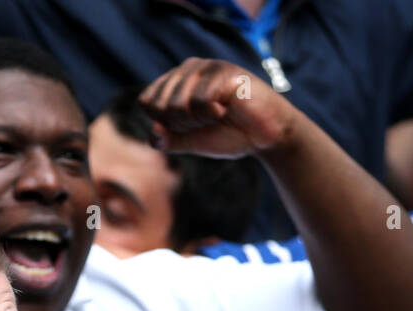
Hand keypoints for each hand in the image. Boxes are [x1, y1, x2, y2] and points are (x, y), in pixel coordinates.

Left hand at [137, 57, 297, 158]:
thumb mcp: (192, 141)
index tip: (189, 127)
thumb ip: (168, 139)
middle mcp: (187, 69)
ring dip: (198, 121)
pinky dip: (211, 114)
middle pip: (159, 105)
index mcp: (175, 82)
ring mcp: (205, 67)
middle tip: (207, 122)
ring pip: (177, 104)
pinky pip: (199, 100)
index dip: (164, 124)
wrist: (265, 136)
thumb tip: (153, 134)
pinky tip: (227, 108)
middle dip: (182, 125)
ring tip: (218, 114)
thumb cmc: (230, 134)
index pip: (146, 102)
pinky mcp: (222, 71)